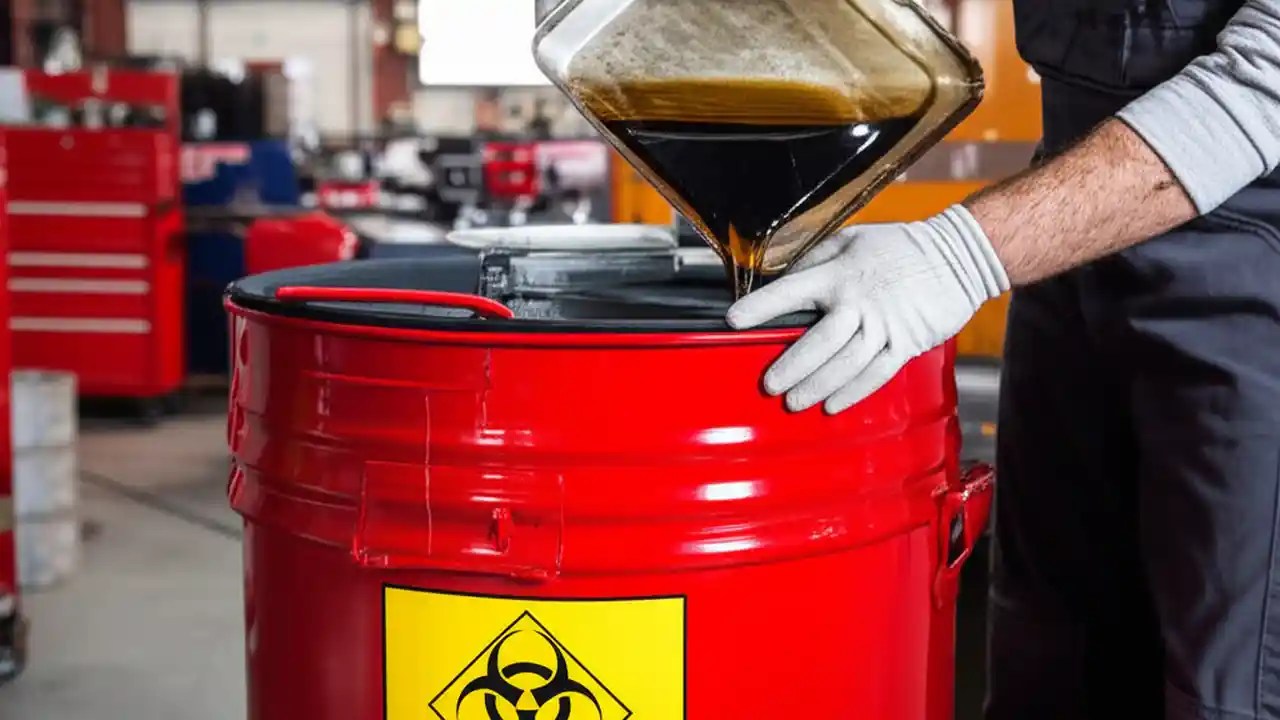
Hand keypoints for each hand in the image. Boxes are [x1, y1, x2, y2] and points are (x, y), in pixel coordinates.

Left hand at [726, 205, 1009, 413]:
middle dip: (791, 366)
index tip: (734, 320)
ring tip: (795, 402)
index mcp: (840, 274)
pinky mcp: (906, 344)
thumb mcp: (851, 239)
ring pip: (845, 364)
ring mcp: (884, 326)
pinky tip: (833, 404)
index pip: (792, 291)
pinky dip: (852, 392)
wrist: (958, 256)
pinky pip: (875, 374)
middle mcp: (859, 302)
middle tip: (770, 385)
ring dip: (817, 386)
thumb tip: (783, 279)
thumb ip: (815, 259)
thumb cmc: (899, 247)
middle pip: (818, 342)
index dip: (761, 306)